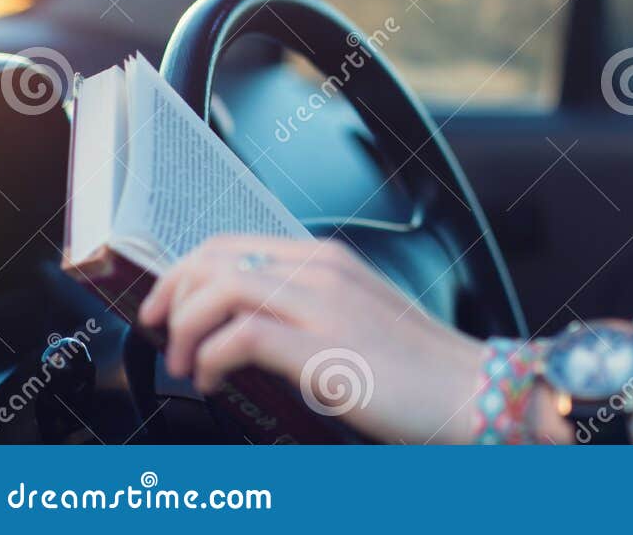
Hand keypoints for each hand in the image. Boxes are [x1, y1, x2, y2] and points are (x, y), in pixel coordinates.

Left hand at [137, 233, 486, 443]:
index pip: (232, 243)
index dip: (184, 273)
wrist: (470, 390)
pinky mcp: (321, 347)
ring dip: (184, 328)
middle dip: (170, 295)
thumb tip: (252, 328)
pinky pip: (238, 336)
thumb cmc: (420, 367)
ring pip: (218, 288)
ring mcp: (323, 305)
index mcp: (330, 260)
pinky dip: (209, 358)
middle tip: (162, 334)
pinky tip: (213, 378)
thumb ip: (311, 311)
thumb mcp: (359, 319)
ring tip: (186, 362)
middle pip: (214, 257)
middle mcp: (323, 271)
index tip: (167, 307)